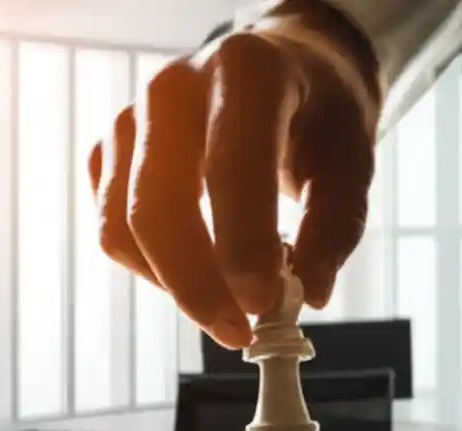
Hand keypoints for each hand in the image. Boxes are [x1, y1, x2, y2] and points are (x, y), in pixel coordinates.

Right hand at [87, 6, 379, 348]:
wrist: (282, 68)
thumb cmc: (318, 113)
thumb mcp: (352, 159)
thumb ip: (335, 225)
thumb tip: (308, 294)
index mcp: (245, 69)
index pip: (231, 166)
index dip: (242, 244)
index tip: (263, 304)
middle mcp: (174, 87)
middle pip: (157, 205)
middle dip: (195, 284)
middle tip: (239, 331)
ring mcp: (130, 118)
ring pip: (123, 227)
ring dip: (174, 284)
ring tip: (229, 301)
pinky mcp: (109, 151)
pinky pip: (112, 229)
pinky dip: (152, 267)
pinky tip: (199, 270)